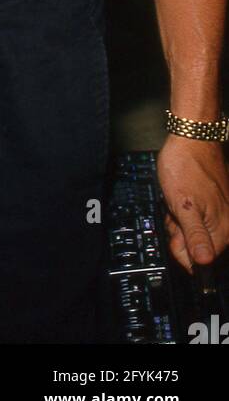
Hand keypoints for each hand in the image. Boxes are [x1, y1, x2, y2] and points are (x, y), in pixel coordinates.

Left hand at [157, 133, 228, 272]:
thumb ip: (194, 237)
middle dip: (179, 231)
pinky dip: (184, 210)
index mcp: (223, 230)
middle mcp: (227, 224)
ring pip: (193, 231)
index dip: (182, 248)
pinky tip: (181, 197)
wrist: (191, 138)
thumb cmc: (186, 166)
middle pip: (196, 246)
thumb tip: (204, 262)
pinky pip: (195, 217)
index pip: (201, 261)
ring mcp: (221, 213)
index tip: (175, 231)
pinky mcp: (215, 204)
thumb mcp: (183, 206)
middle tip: (175, 210)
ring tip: (178, 199)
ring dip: (180, 220)